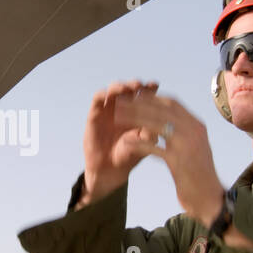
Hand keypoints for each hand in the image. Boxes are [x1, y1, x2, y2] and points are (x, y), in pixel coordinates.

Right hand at [80, 80, 159, 203]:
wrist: (110, 168)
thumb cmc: (130, 155)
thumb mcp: (144, 144)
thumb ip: (151, 133)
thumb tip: (157, 122)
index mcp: (140, 111)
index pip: (146, 94)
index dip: (150, 87)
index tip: (154, 84)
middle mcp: (125, 106)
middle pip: (130, 87)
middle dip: (135, 84)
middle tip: (139, 85)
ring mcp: (109, 108)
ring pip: (114, 89)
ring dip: (119, 86)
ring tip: (125, 88)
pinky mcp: (95, 113)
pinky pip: (97, 99)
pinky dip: (102, 94)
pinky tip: (106, 95)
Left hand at [113, 93, 225, 225]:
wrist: (211, 200)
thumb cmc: (199, 177)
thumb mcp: (193, 149)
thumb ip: (183, 134)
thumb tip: (167, 122)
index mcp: (196, 126)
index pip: (172, 104)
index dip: (151, 98)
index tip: (134, 96)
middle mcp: (194, 131)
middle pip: (162, 110)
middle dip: (139, 103)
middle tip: (120, 101)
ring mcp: (187, 145)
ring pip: (157, 123)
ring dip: (135, 117)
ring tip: (117, 116)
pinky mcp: (179, 161)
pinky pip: (154, 147)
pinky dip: (138, 143)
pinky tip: (125, 142)